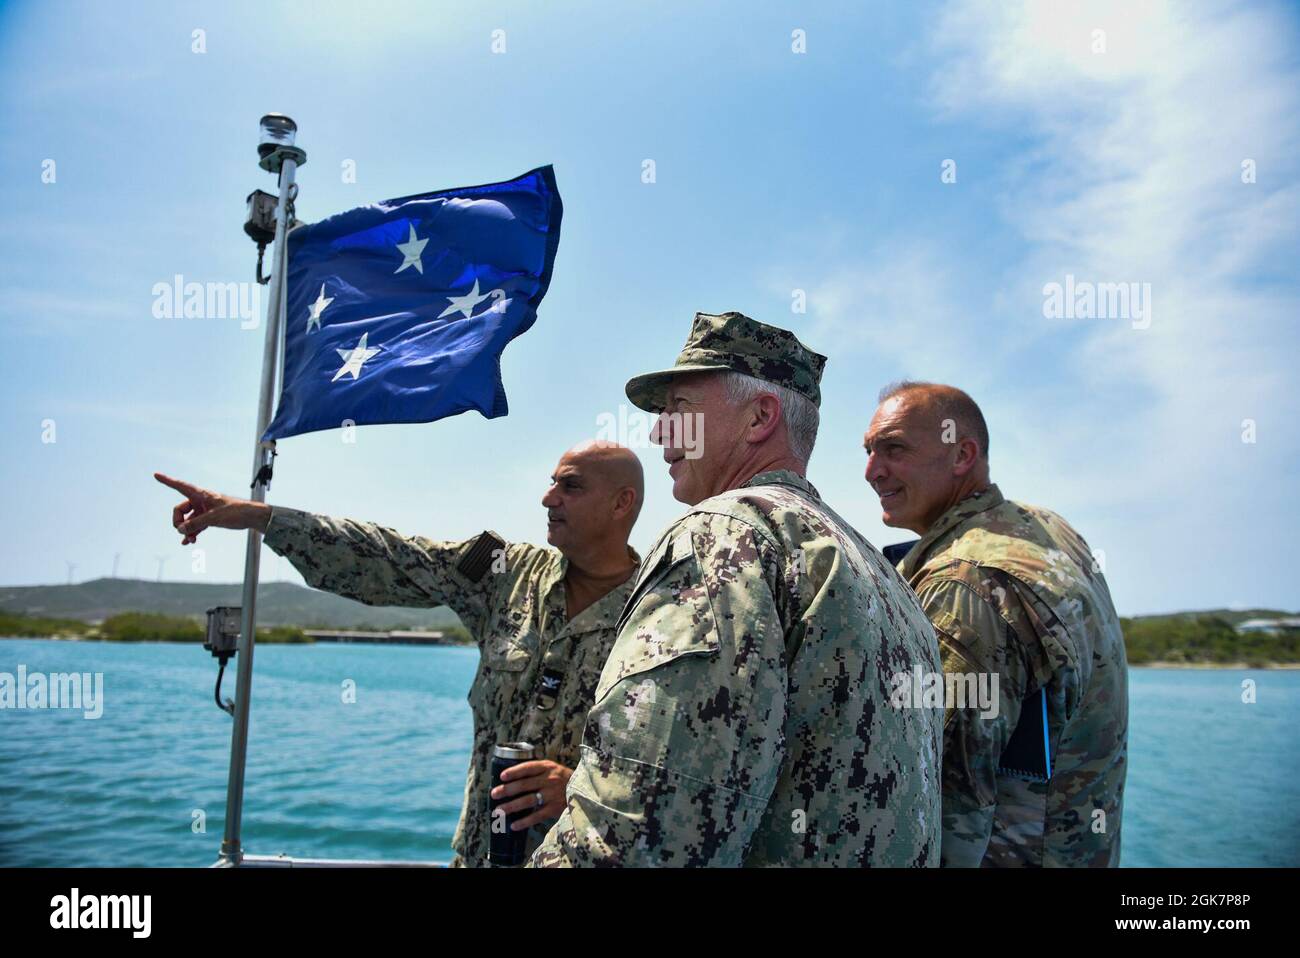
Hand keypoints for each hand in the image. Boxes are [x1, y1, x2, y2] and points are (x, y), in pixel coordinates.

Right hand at [154, 472, 269, 544]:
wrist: (251, 517)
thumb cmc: (235, 512)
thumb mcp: (214, 518)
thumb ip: (196, 524)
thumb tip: (180, 530)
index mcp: (201, 494)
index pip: (180, 486)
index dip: (167, 481)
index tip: (156, 474)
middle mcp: (200, 500)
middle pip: (180, 509)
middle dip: (179, 522)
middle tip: (183, 532)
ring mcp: (204, 510)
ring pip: (188, 520)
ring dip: (186, 530)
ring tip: (189, 541)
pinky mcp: (209, 518)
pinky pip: (195, 525)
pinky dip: (192, 533)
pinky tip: (188, 542)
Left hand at [490, 760, 571, 830]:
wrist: (584, 789)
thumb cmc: (563, 778)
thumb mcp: (552, 768)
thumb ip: (537, 770)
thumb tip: (512, 777)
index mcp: (547, 767)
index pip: (527, 768)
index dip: (514, 772)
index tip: (502, 776)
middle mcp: (549, 780)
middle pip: (524, 785)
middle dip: (507, 790)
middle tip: (494, 794)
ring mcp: (552, 795)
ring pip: (528, 800)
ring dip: (511, 806)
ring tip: (499, 810)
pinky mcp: (554, 809)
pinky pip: (536, 816)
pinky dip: (524, 821)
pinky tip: (514, 825)